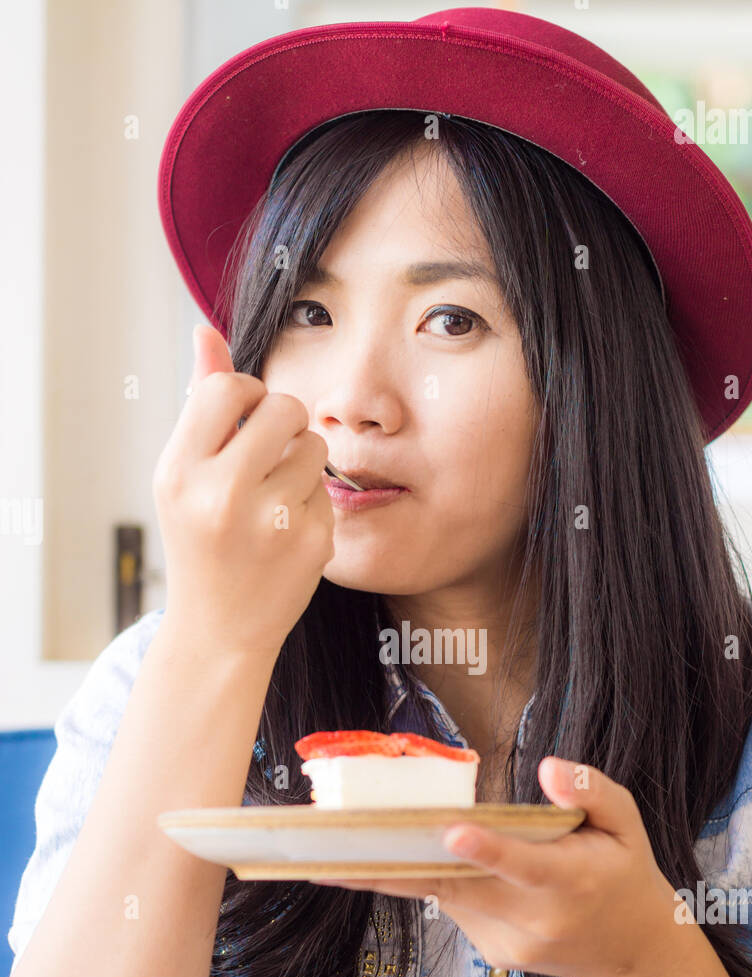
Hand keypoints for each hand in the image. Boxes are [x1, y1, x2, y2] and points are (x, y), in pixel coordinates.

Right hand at [152, 323, 334, 660]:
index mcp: (180, 472)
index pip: (227, 388)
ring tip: (275, 493)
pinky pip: (328, 488)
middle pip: (284, 407)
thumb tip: (206, 330)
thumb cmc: (199, 538)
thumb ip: (201, 402)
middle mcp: (221, 496)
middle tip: (270, 449)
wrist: (219, 628)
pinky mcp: (311, 544)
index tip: (245, 415)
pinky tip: (288, 530)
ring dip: (303, 458)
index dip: (246, 392)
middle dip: (284, 419)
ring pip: (315, 445)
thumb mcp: (184, 474)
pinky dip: (313, 500)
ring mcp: (271, 523)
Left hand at [309, 757, 681, 976]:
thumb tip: (548, 768)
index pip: (524, 864)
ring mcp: (507, 943)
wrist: (633, 954)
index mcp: (571, 881)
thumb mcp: (629, 825)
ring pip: (444, 893)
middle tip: (328, 851)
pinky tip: (439, 857)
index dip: (486, 849)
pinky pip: (453, 904)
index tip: (450, 832)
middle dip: (389, 867)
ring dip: (400, 865)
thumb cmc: (626, 875)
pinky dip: (440, 877)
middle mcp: (534, 918)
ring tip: (337, 842)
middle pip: (452, 886)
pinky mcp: (492, 953)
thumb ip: (593, 792)